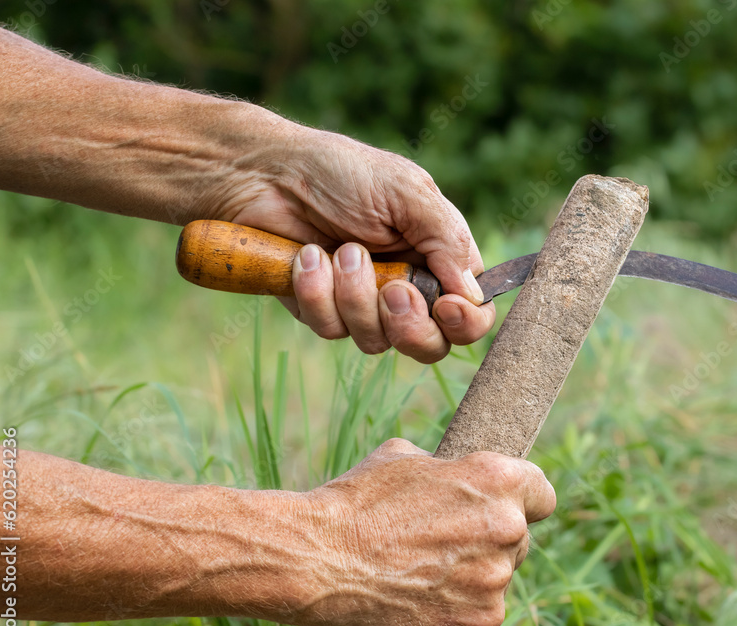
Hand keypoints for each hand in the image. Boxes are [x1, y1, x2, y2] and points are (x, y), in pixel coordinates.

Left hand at [205, 124, 495, 362]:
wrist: (263, 173)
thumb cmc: (338, 171)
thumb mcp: (405, 192)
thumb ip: (447, 240)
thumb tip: (473, 294)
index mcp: (439, 255)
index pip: (472, 311)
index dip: (466, 322)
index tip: (445, 306)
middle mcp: (407, 285)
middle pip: (431, 344)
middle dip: (409, 324)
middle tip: (391, 291)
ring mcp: (364, 303)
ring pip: (376, 340)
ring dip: (354, 295)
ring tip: (337, 250)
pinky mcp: (324, 311)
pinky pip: (331, 330)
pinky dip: (317, 293)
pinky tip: (305, 256)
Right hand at [287, 439, 555, 625]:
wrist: (320, 559)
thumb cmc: (358, 500)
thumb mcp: (406, 458)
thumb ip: (450, 470)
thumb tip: (457, 475)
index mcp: (498, 479)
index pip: (542, 492)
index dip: (521, 499)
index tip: (505, 508)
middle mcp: (507, 527)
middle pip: (519, 537)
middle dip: (490, 538)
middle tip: (444, 541)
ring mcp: (496, 579)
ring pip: (498, 576)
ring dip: (473, 573)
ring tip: (422, 569)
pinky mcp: (480, 621)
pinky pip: (482, 611)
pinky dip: (459, 607)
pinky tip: (421, 595)